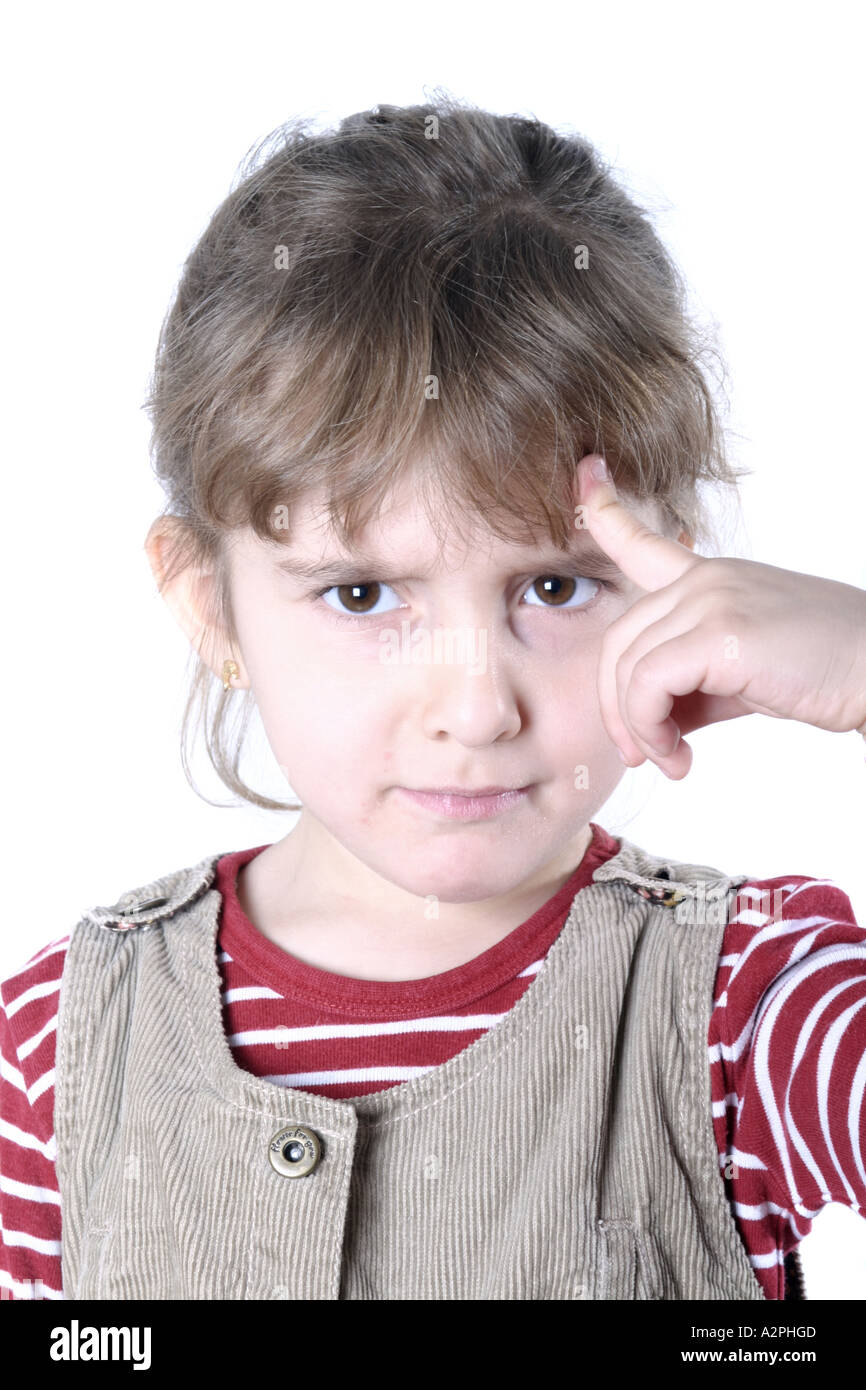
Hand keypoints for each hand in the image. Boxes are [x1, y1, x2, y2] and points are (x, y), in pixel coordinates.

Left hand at [575, 455, 865, 779]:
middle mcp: (704, 579)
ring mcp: (711, 600)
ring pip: (627, 668)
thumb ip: (689, 687)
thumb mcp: (741, 675)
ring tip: (669, 760)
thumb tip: (649, 728)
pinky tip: (678, 754)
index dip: (605, 507)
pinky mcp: (719, 633)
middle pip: (617, 641)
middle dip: (616, 707)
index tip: (585, 471)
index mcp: (710, 577)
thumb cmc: (822, 672)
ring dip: (637, 728)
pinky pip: (646, 686)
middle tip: (642, 752)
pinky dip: (649, 728)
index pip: (643, 538)